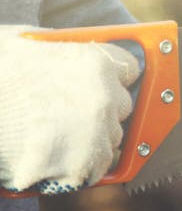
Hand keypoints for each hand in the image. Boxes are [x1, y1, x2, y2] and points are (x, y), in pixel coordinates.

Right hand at [0, 26, 140, 193]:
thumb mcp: (22, 42)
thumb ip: (57, 47)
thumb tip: (71, 51)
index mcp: (94, 62)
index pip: (130, 68)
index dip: (114, 74)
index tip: (104, 80)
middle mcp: (104, 98)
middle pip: (121, 106)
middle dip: (101, 107)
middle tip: (70, 110)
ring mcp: (96, 134)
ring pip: (111, 139)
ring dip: (92, 138)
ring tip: (55, 135)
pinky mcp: (82, 166)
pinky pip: (96, 168)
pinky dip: (79, 165)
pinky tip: (54, 155)